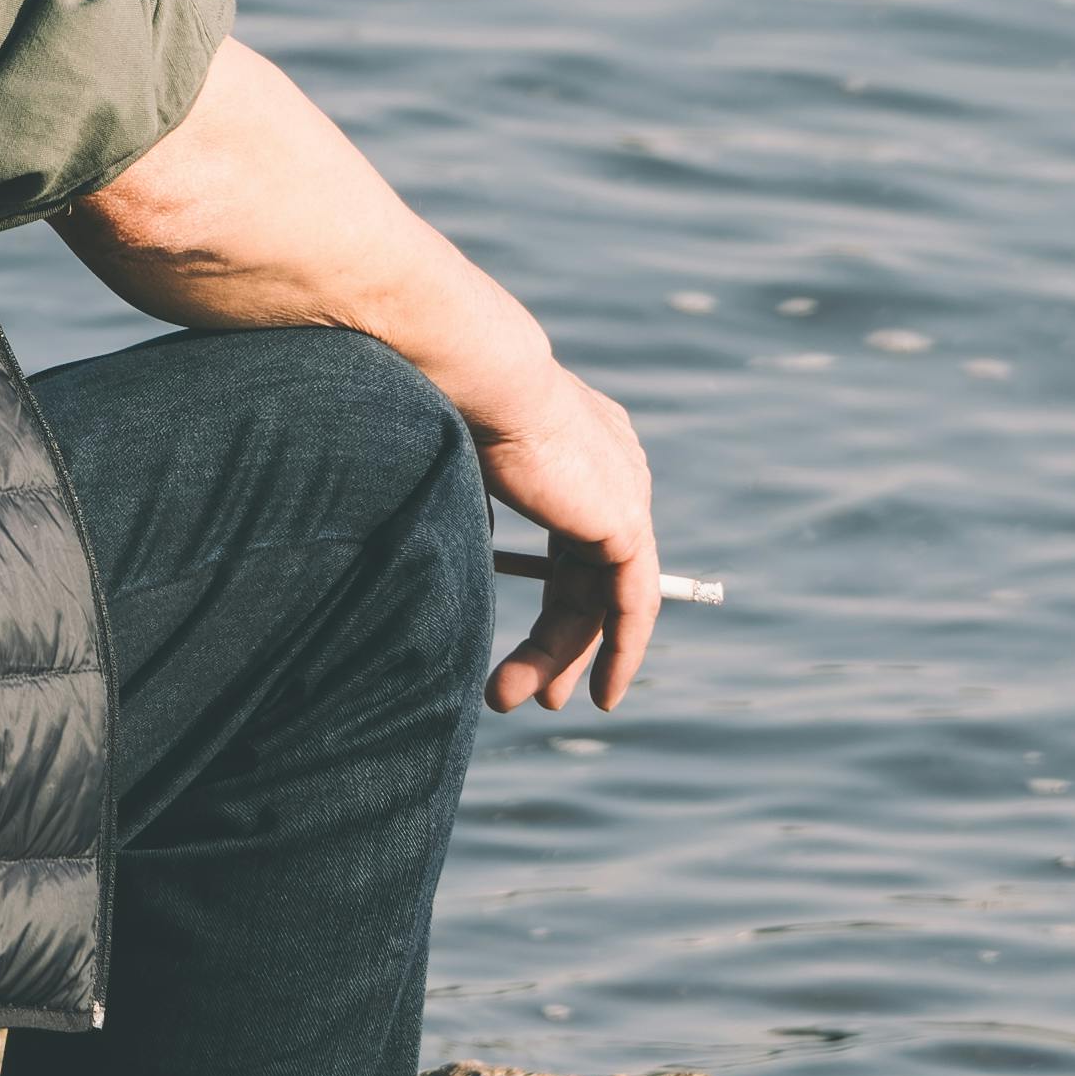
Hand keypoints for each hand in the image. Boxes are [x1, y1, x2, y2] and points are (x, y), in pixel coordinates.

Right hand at [473, 363, 661, 715]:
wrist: (477, 373)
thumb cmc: (446, 401)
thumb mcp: (458, 464)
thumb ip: (466, 511)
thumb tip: (440, 559)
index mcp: (577, 443)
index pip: (577, 538)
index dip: (555, 594)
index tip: (529, 639)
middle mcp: (613, 466)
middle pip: (589, 574)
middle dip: (558, 641)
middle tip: (526, 692)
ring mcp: (624, 493)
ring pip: (603, 597)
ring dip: (562, 656)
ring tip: (520, 702)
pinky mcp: (626, 522)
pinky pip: (634, 603)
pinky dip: (621, 649)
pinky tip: (605, 693)